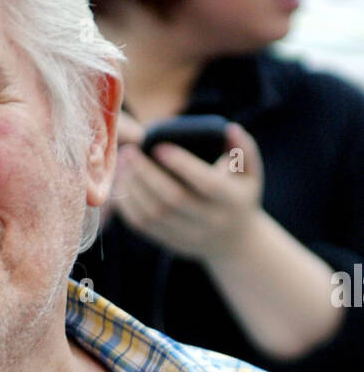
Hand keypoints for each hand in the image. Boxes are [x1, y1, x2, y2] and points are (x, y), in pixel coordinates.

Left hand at [112, 122, 263, 262]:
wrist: (234, 243)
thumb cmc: (239, 196)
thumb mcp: (251, 174)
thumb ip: (244, 149)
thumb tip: (229, 129)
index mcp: (232, 201)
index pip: (207, 183)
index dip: (182, 164)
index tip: (159, 146)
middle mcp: (211, 221)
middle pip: (173, 199)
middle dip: (147, 173)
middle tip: (130, 152)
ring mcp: (189, 236)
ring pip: (153, 214)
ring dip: (132, 188)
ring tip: (122, 164)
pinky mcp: (170, 243)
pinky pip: (142, 226)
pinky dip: (128, 205)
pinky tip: (122, 184)